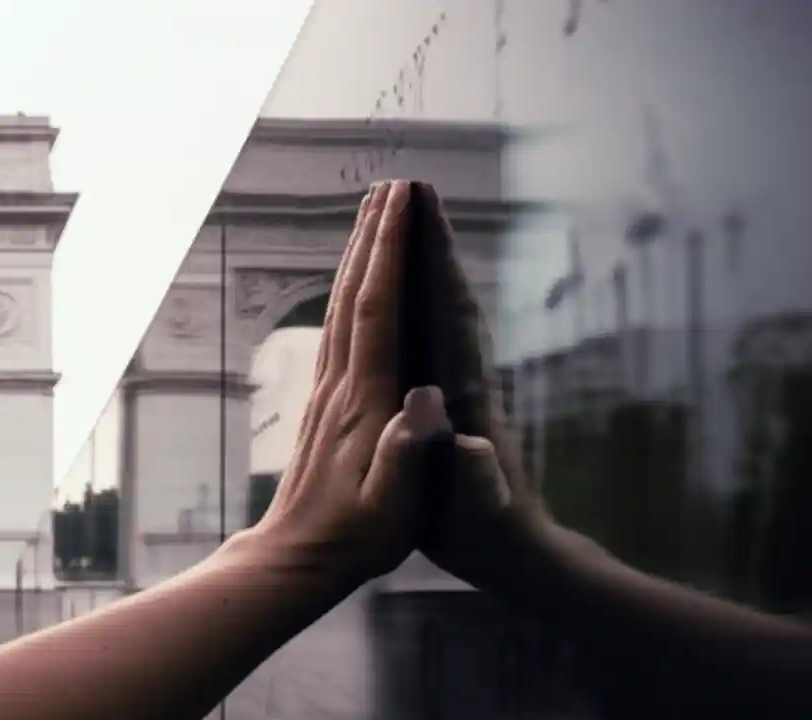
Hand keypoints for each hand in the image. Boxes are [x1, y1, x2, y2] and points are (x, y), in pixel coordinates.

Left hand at [246, 181, 447, 591]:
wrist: (297, 556)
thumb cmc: (352, 537)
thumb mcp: (391, 508)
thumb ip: (407, 455)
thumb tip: (426, 401)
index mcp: (363, 400)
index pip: (378, 311)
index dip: (390, 254)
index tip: (404, 204)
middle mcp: (339, 384)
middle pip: (354, 294)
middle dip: (373, 237)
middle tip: (391, 186)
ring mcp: (327, 391)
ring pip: (341, 307)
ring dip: (358, 257)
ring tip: (373, 216)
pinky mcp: (323, 403)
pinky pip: (338, 330)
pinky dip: (350, 293)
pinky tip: (356, 285)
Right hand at [397, 182, 554, 591]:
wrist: (515, 552)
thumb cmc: (488, 536)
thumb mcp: (478, 514)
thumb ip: (477, 478)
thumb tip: (473, 443)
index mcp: (466, 395)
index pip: (449, 314)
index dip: (434, 261)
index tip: (419, 210)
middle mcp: (465, 376)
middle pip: (447, 293)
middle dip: (429, 239)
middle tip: (410, 185)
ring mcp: (459, 383)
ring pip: (439, 305)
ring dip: (423, 258)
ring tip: (403, 215)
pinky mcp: (450, 394)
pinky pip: (428, 329)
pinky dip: (414, 294)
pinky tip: (398, 283)